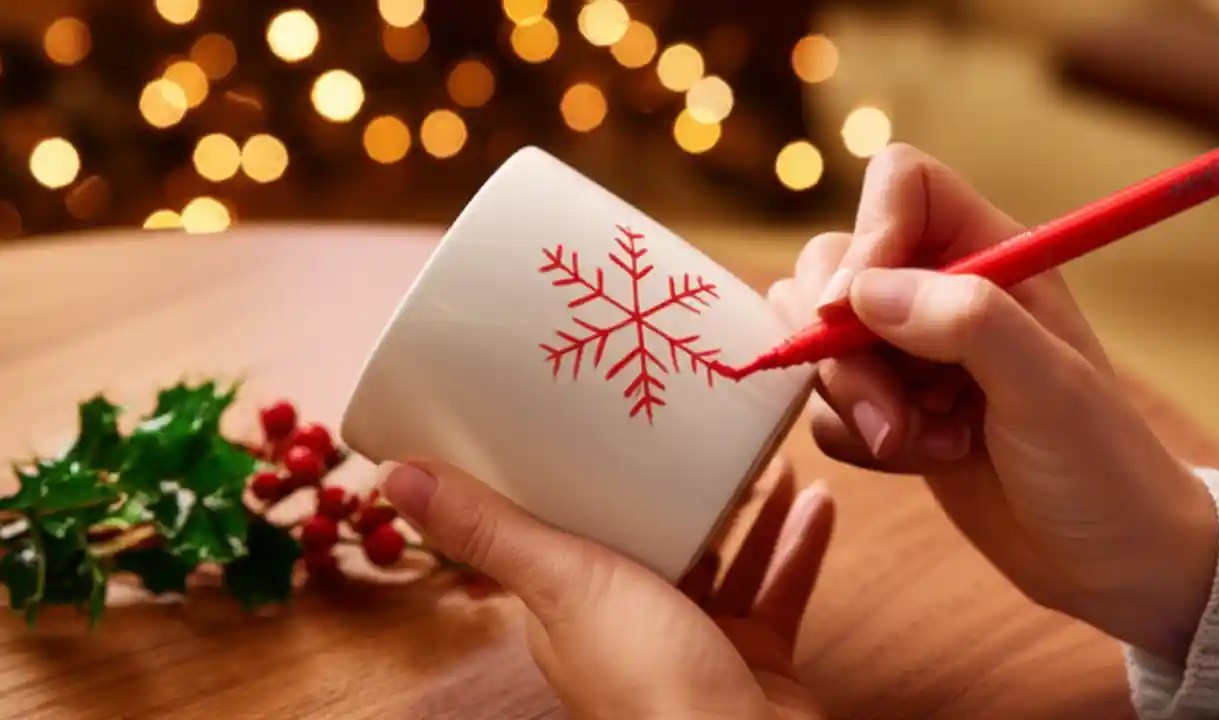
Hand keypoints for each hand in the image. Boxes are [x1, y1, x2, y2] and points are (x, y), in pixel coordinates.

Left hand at [380, 459, 833, 719]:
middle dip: (679, 487)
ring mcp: (698, 647)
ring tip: (770, 453)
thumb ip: (490, 530)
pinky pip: (778, 593)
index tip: (602, 419)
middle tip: (702, 424)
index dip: (582, 480)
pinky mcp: (756, 661)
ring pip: (724, 562)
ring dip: (746, 511)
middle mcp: (632, 627)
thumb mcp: (563, 584)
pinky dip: (796, 549)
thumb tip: (394, 472)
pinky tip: (818, 503)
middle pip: (655, 541)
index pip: (567, 531)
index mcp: (573, 610)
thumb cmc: (649, 682)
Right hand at [768, 144, 1218, 664]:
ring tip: (922, 445)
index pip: (900, 185)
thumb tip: (860, 291)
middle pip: (834, 269)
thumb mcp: (1047, 386)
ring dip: (855, 403)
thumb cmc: (1100, 465)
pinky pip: (825, 403)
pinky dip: (859, 438)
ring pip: (818, 342)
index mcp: (990, 255)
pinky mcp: (888, 407)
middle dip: (842, 351)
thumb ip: (963, 321)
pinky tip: (924, 461)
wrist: (1108, 560)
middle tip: (889, 416)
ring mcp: (908, 352)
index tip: (848, 310)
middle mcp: (939, 291)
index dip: (866, 235)